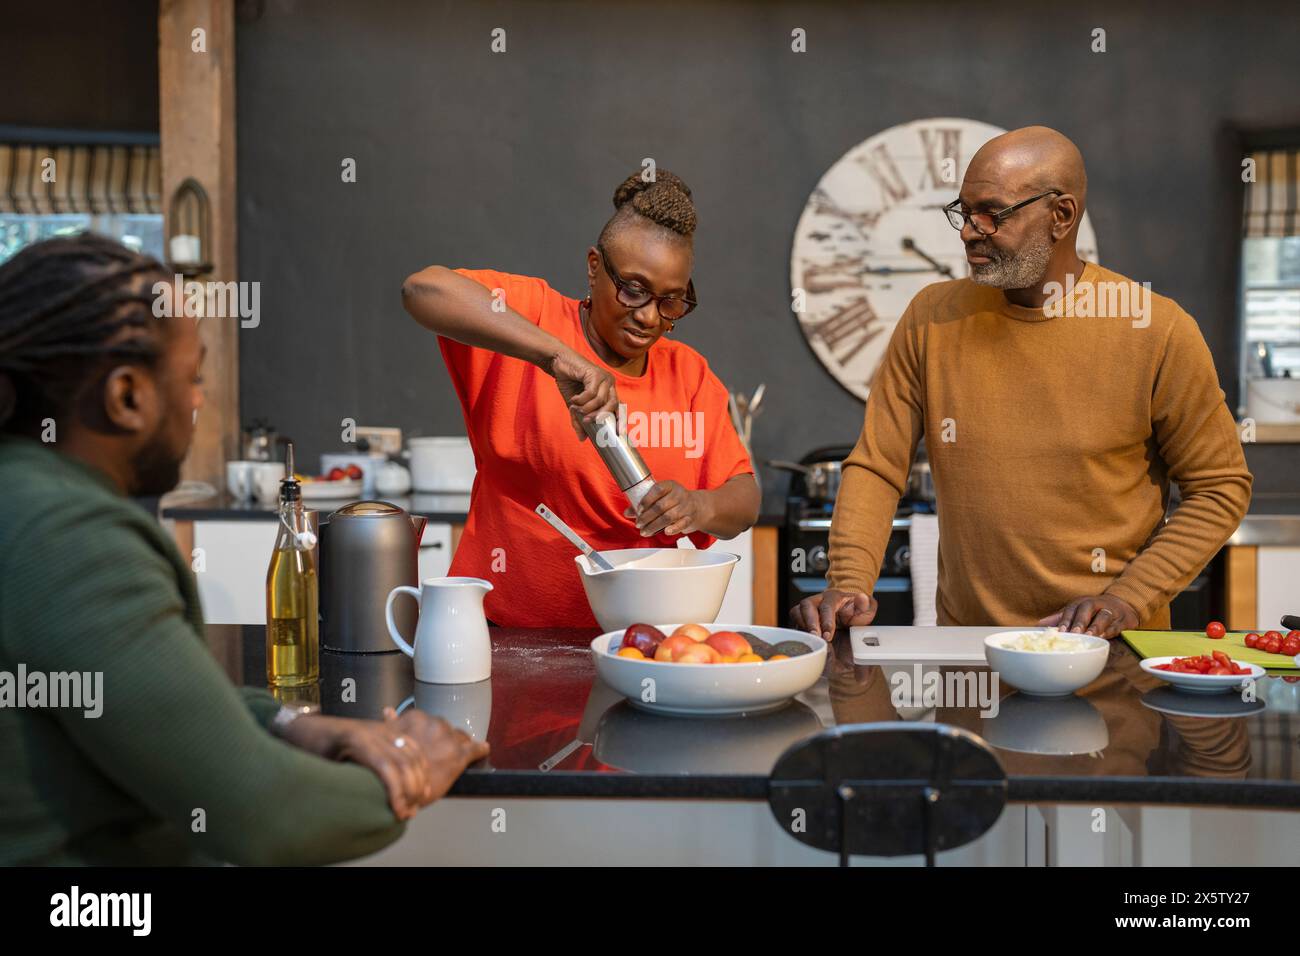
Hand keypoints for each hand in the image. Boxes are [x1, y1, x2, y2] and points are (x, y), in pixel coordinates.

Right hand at [277, 708, 487, 819]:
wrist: (296, 730)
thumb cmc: (322, 747)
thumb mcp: (354, 754)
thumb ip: (373, 764)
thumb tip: (387, 789)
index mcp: (383, 730)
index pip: (413, 752)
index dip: (420, 775)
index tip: (421, 796)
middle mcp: (380, 729)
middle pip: (412, 758)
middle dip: (416, 786)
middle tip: (411, 809)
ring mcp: (368, 732)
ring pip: (401, 763)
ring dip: (406, 791)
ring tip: (403, 811)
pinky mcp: (355, 739)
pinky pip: (384, 765)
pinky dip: (393, 787)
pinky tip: (393, 802)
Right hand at [381, 707, 489, 802]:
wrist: (396, 786)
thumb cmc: (389, 765)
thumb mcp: (388, 740)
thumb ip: (392, 724)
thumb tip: (388, 711)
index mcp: (417, 718)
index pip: (431, 722)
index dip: (432, 733)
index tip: (431, 740)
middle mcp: (435, 725)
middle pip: (447, 729)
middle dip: (445, 739)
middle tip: (441, 752)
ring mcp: (448, 739)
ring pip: (461, 738)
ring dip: (459, 745)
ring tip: (456, 754)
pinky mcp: (459, 755)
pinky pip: (476, 749)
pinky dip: (480, 749)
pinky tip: (483, 749)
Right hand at [548, 348, 618, 439]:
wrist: (560, 364)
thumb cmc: (570, 383)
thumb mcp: (574, 406)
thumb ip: (579, 420)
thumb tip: (582, 439)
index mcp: (609, 391)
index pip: (620, 407)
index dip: (621, 420)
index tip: (620, 433)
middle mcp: (610, 384)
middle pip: (613, 404)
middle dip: (600, 415)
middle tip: (587, 420)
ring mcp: (604, 377)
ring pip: (601, 400)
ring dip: (587, 407)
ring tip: (577, 408)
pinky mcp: (595, 373)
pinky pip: (591, 392)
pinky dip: (582, 399)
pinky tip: (574, 398)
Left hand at [624, 480, 708, 536]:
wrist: (697, 506)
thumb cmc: (675, 501)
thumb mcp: (661, 497)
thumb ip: (644, 504)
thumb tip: (627, 512)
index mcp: (670, 485)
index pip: (658, 489)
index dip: (646, 500)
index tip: (638, 510)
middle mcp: (679, 494)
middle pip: (661, 506)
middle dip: (647, 517)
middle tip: (638, 524)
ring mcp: (686, 506)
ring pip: (669, 517)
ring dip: (654, 526)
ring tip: (645, 532)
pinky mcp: (690, 518)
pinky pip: (682, 524)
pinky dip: (673, 528)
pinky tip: (665, 532)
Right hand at [790, 589, 876, 641]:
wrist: (847, 610)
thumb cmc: (855, 611)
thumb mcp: (866, 608)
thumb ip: (865, 604)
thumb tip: (862, 597)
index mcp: (834, 597)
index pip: (827, 606)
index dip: (826, 620)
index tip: (828, 635)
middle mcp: (818, 599)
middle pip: (807, 606)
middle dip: (809, 622)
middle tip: (815, 637)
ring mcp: (809, 607)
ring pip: (797, 611)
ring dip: (802, 625)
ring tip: (810, 639)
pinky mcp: (802, 616)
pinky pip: (795, 621)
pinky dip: (798, 630)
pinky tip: (806, 640)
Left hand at [1038, 593, 1137, 638]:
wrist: (1122, 605)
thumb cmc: (1094, 611)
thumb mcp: (1077, 611)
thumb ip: (1059, 618)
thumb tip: (1039, 624)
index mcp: (1082, 603)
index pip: (1071, 609)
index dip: (1065, 620)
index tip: (1059, 631)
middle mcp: (1096, 604)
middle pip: (1087, 609)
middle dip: (1080, 621)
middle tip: (1074, 633)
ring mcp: (1110, 611)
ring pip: (1103, 617)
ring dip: (1095, 626)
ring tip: (1089, 636)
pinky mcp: (1123, 620)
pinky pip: (1116, 625)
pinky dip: (1110, 631)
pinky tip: (1104, 637)